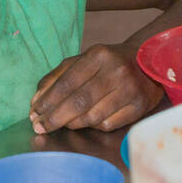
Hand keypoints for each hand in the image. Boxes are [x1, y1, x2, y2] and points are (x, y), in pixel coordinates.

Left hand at [29, 43, 163, 133]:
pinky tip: (87, 122)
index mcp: (99, 55)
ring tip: (62, 124)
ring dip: (72, 124)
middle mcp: (116, 71)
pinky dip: (93, 126)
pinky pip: (107, 125)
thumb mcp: (83, 61)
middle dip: (55, 118)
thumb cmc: (108, 63)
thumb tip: (36, 101)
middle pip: (78, 102)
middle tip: (40, 127)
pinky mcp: (139, 107)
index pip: (67, 83)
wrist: (148, 62)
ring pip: (92, 117)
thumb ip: (57, 77)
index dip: (48, 101)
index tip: (34, 114)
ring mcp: (130, 90)